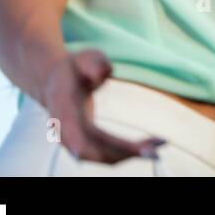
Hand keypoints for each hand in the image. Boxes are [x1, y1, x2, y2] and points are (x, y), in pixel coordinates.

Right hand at [43, 49, 164, 164]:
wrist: (55, 81)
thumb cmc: (75, 67)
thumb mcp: (85, 57)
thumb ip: (94, 63)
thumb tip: (101, 75)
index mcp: (63, 110)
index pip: (80, 134)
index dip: (101, 146)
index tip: (127, 152)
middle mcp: (65, 132)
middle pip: (95, 151)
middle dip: (124, 153)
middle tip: (155, 152)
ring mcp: (74, 142)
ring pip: (103, 157)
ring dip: (130, 155)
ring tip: (159, 147)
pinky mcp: (86, 144)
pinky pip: (106, 154)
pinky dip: (127, 153)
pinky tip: (149, 146)